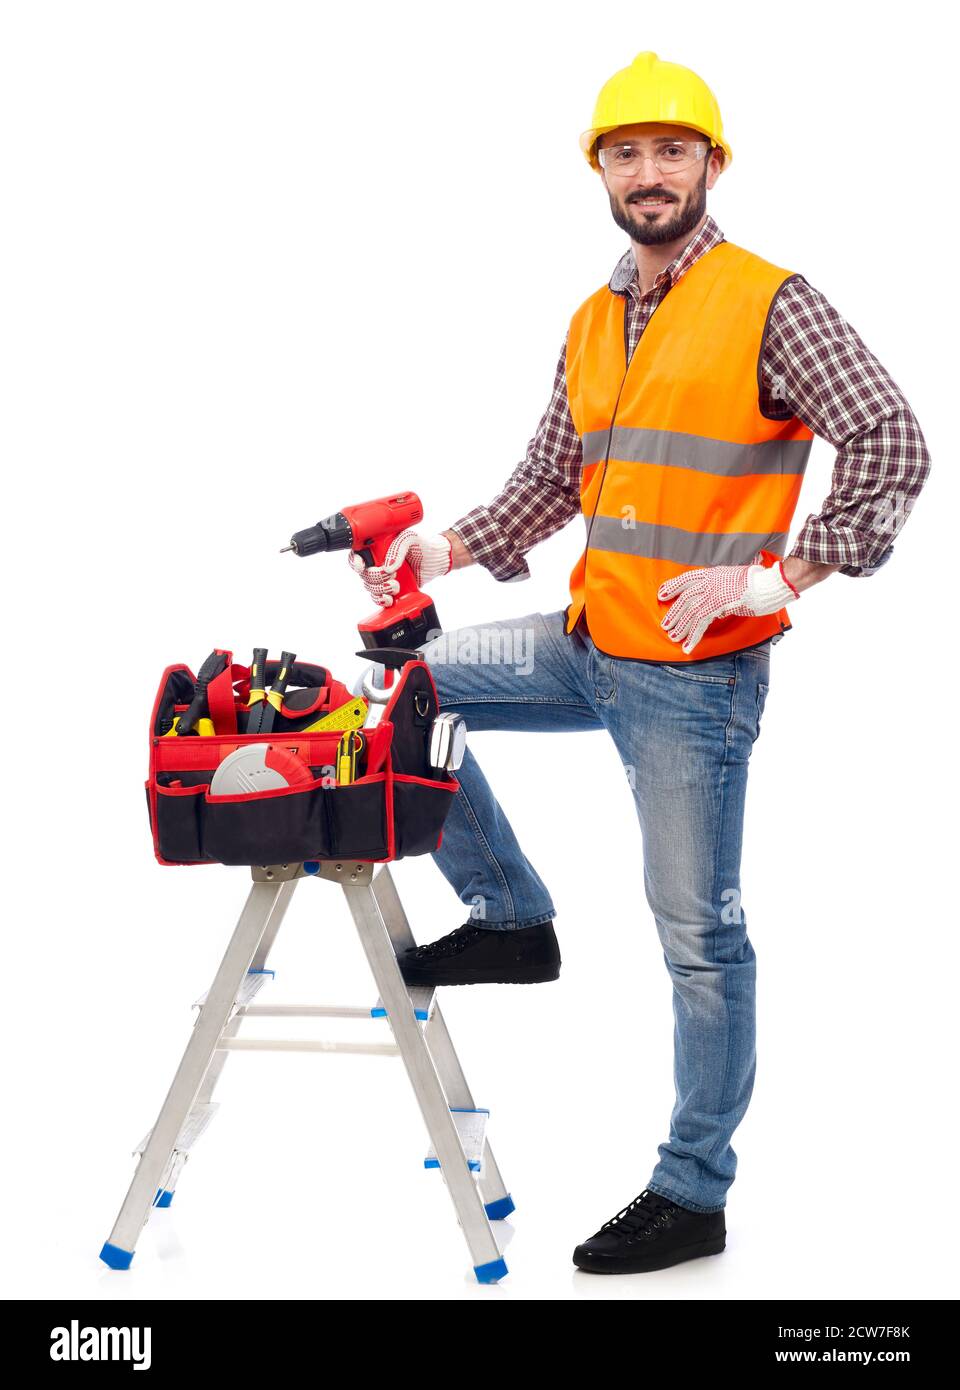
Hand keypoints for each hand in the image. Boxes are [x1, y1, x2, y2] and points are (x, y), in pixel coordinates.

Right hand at [347, 529, 452, 607]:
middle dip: (376, 577)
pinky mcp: (390, 589)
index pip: (357, 555)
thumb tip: (387, 566)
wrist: (436, 560)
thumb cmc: (422, 545)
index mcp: (376, 548)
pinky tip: (390, 598)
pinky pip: (378, 598)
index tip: (363, 566)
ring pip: (370, 588)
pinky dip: (382, 600)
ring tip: (396, 586)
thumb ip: (397, 548)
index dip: (355, 562)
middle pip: (364, 574)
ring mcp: (383, 577)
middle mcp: (377, 562)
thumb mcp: (409, 538)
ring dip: (381, 590)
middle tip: (392, 574)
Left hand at [656, 552, 799, 654]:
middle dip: (674, 613)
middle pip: (685, 599)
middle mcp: (709, 581)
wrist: (769, 583)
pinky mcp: (718, 605)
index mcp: (712, 573)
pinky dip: (693, 636)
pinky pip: (701, 623)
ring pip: (690, 612)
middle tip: (665, 625)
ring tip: (674, 637)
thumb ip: (721, 589)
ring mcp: (713, 592)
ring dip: (681, 627)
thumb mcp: (734, 580)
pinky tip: (688, 646)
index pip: (686, 579)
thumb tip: (716, 604)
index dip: (672, 587)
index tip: (661, 594)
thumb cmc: (757, 582)